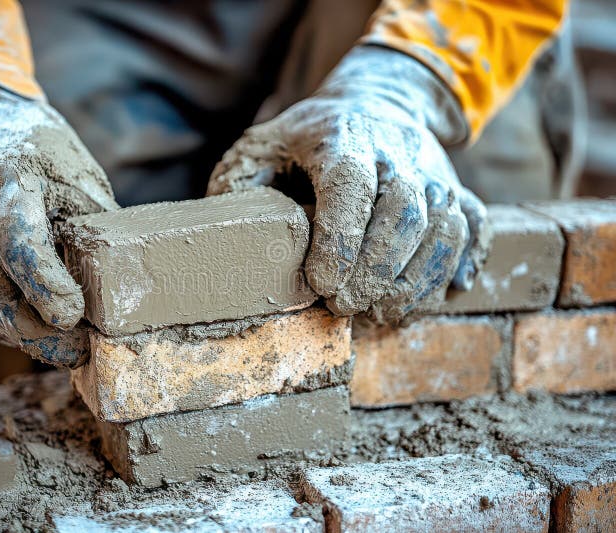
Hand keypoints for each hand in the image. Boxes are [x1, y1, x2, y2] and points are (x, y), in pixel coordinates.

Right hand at [0, 83, 117, 364]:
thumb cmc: (44, 151)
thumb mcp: (80, 176)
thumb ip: (95, 226)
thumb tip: (126, 280)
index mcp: (3, 181)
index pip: (17, 239)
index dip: (43, 282)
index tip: (73, 315)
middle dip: (33, 327)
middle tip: (77, 350)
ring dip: (19, 335)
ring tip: (65, 352)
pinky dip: (0, 327)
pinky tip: (33, 337)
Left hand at [208, 47, 489, 323]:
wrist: (376, 101)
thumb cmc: (307, 139)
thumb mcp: (261, 148)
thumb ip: (242, 187)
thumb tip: (233, 241)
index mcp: (342, 139)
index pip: (349, 186)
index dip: (341, 239)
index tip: (324, 285)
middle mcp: (396, 153)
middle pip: (404, 211)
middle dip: (378, 269)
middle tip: (347, 307)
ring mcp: (434, 173)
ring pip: (443, 227)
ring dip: (417, 280)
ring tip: (384, 315)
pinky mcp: (457, 191)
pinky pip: (474, 230)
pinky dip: (463, 265)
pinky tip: (439, 294)